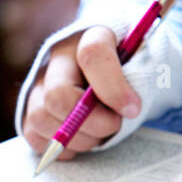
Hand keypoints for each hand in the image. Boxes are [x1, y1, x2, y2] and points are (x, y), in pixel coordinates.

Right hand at [22, 28, 141, 157]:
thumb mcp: (151, 62)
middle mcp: (58, 57)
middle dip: (91, 122)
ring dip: (77, 138)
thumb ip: (144, 76)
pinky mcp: (30, 108)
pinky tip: (83, 138)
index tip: (133, 109)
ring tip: (101, 133)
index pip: (92, 54)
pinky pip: (34, 135)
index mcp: (92, 34)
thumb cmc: (137, 66)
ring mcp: (39, 83)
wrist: (120, 70)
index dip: (113, 87)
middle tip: (115, 125)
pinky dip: (61, 147)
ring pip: (41, 117)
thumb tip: (128, 107)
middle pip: (57, 94)